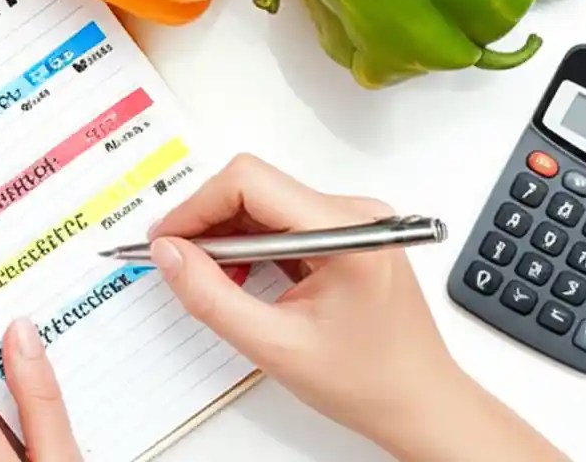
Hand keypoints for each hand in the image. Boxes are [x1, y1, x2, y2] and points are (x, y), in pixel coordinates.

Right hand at [148, 154, 565, 461]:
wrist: (419, 403)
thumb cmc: (367, 381)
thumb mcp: (273, 346)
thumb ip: (211, 296)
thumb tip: (168, 253)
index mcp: (345, 231)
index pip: (249, 181)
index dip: (196, 206)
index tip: (166, 240)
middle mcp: (354, 213)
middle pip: (255, 186)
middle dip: (208, 222)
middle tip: (178, 263)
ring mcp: (353, 221)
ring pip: (266, 203)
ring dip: (229, 236)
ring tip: (213, 279)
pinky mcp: (348, 233)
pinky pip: (284, 220)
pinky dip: (253, 245)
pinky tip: (242, 279)